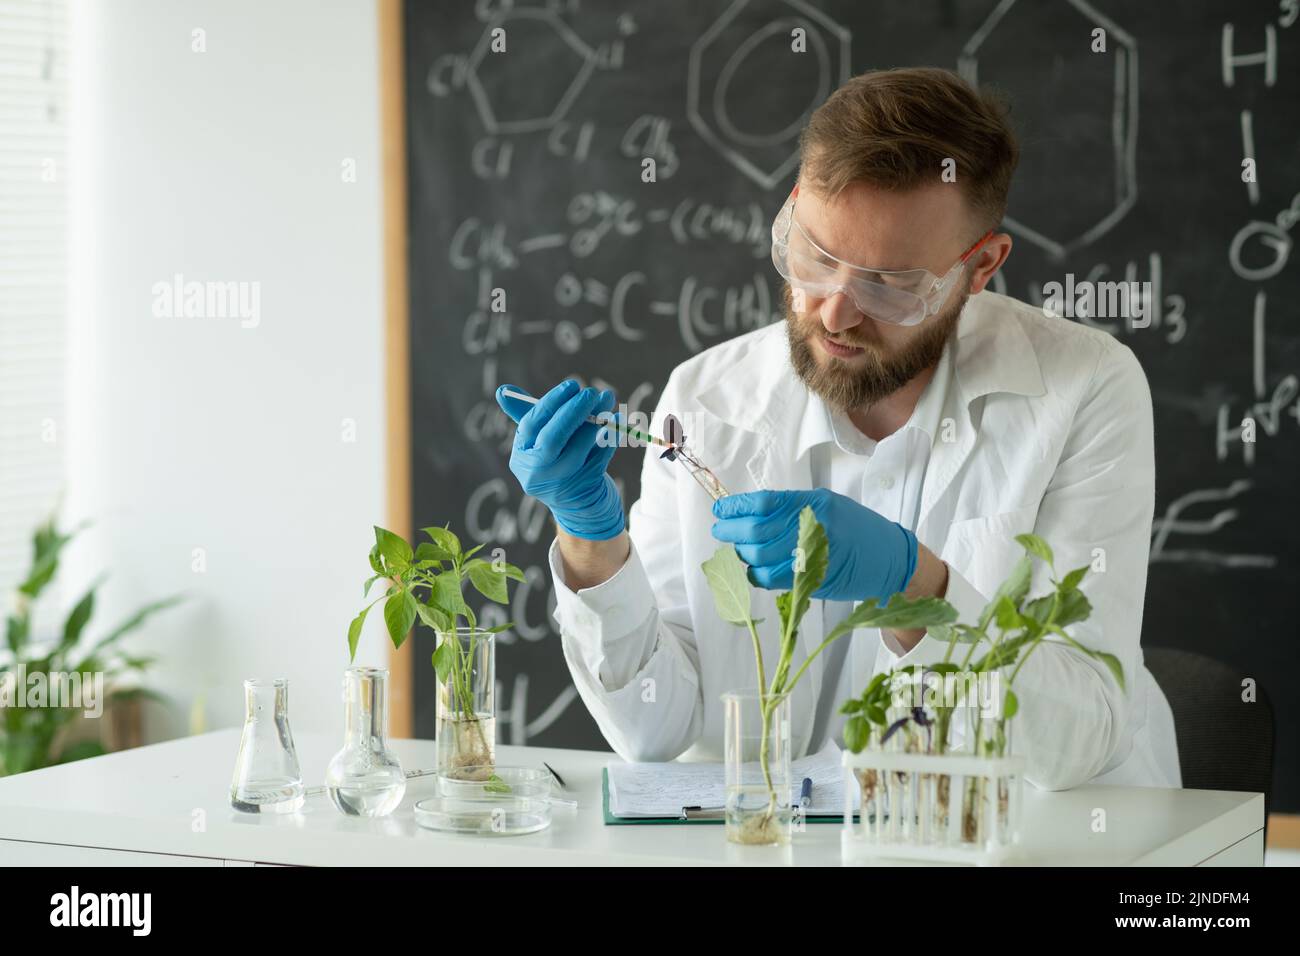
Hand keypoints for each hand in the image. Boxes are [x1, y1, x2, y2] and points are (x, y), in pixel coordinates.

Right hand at [496, 380, 624, 540]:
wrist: (579, 506)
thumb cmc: (557, 462)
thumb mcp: (540, 442)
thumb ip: (526, 414)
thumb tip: (503, 390)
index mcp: (522, 458)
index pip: (531, 425)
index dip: (551, 403)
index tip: (571, 385)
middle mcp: (537, 474)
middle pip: (553, 439)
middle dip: (573, 412)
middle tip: (590, 392)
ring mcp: (561, 485)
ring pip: (578, 450)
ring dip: (595, 422)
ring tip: (607, 400)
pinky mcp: (585, 490)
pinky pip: (598, 458)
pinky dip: (608, 438)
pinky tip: (615, 421)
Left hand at [711, 489, 917, 601]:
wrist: (890, 560)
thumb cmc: (857, 528)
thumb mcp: (827, 504)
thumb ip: (791, 507)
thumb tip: (750, 512)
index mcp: (815, 504)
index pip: (764, 503)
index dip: (737, 506)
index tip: (721, 508)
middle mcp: (813, 528)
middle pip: (757, 532)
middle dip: (731, 531)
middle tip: (720, 530)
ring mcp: (812, 557)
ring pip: (759, 557)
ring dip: (741, 553)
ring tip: (738, 547)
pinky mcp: (810, 581)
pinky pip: (770, 579)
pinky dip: (755, 574)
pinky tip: (755, 567)